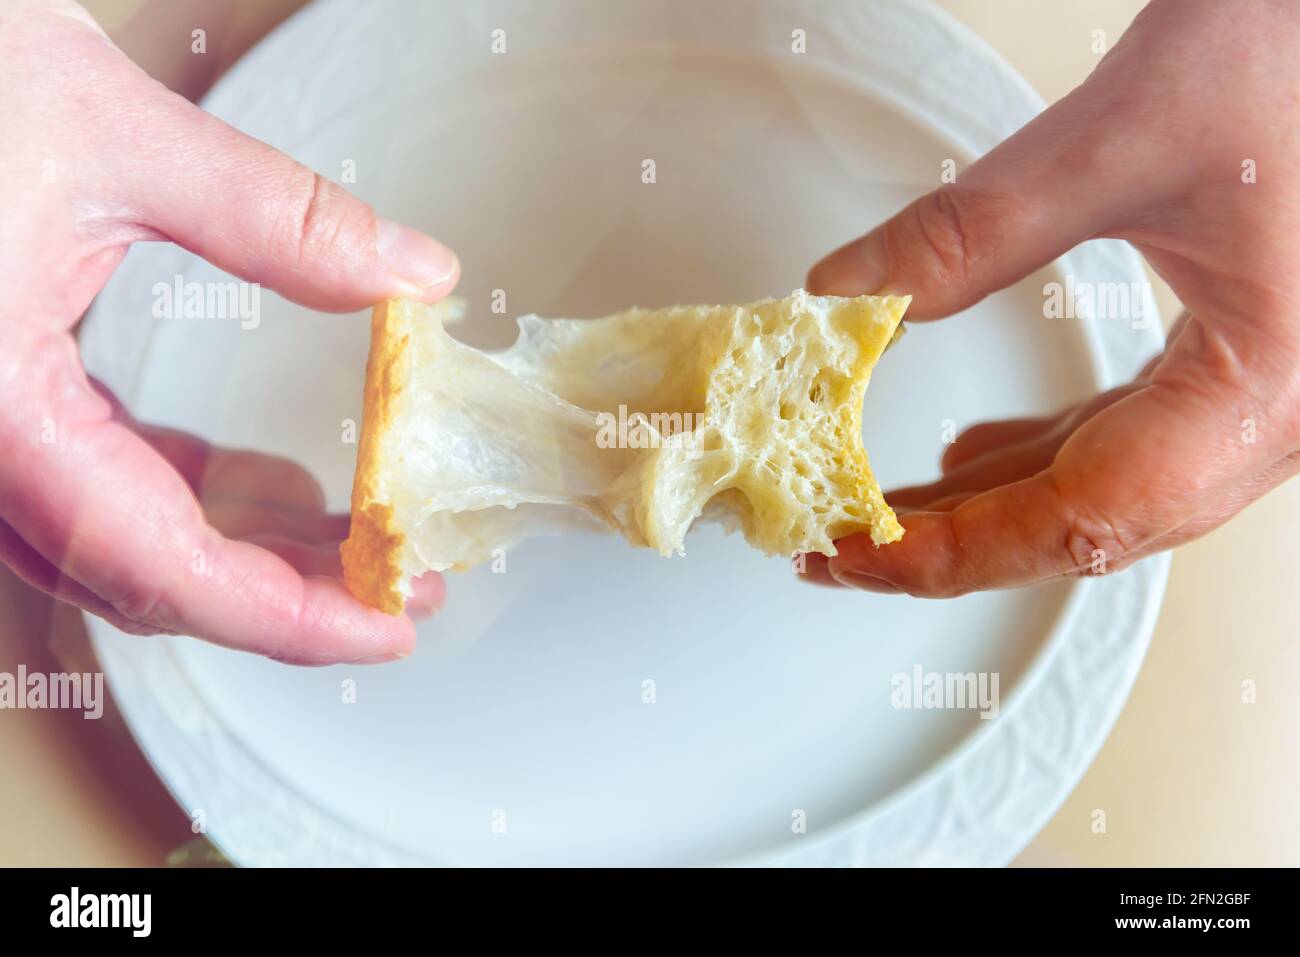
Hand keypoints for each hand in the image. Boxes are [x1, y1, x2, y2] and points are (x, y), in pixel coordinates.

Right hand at [0, 1, 457, 660]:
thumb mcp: (106, 132)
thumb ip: (273, 216)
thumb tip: (409, 269)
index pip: (163, 568)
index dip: (290, 619)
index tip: (384, 628)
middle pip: (149, 578)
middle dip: (287, 599)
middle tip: (399, 590)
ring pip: (122, 543)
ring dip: (244, 556)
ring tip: (354, 544)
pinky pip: (93, 486)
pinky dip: (187, 502)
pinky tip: (259, 489)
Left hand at [802, 0, 1299, 595]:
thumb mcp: (1122, 141)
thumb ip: (974, 229)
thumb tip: (853, 294)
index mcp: (1267, 386)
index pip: (1081, 515)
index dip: (955, 550)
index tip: (861, 554)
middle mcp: (1278, 414)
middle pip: (1085, 524)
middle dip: (952, 543)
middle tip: (844, 545)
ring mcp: (1262, 394)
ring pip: (1098, 490)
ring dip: (983, 506)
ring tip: (882, 509)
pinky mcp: (1237, 359)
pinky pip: (1121, 441)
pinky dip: (1034, 457)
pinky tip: (970, 455)